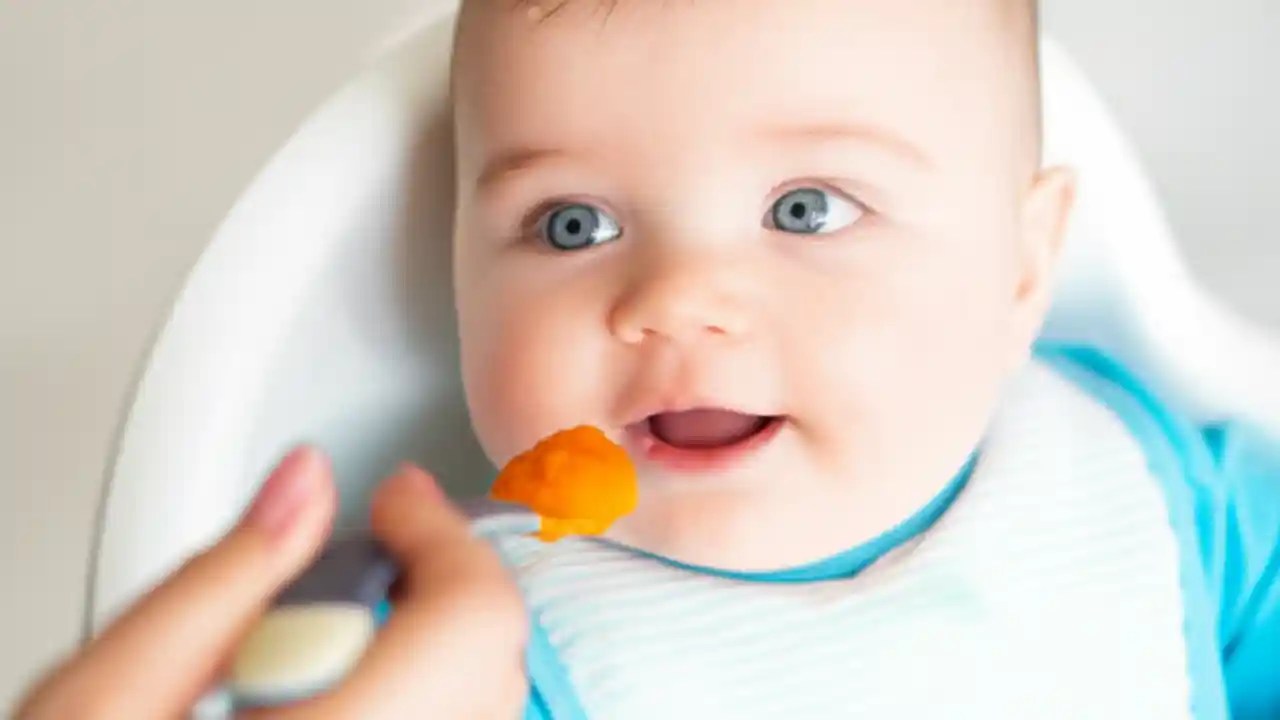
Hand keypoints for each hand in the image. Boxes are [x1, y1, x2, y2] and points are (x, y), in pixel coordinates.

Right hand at [16, 448, 528, 719]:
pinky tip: (348, 684)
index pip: (472, 621)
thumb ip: (227, 575)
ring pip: (485, 705)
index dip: (445, 537)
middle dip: (444, 580)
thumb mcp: (113, 693)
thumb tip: (307, 482)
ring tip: (354, 617)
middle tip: (384, 542)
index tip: (397, 500)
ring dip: (442, 641)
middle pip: (490, 662)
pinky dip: (430, 695)